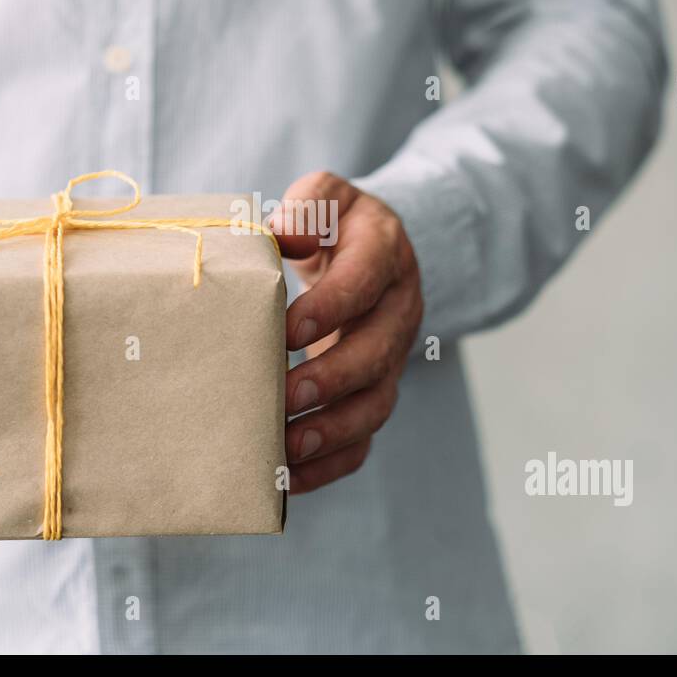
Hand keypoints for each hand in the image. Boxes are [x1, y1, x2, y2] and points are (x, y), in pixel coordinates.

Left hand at [270, 172, 422, 493]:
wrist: (373, 252)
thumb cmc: (335, 225)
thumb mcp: (326, 197)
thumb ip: (306, 207)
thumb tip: (279, 239)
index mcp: (384, 255)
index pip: (364, 282)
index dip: (330, 309)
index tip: (286, 330)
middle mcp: (397, 312)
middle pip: (377, 354)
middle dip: (331, 380)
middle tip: (284, 396)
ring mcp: (391, 360)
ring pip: (375, 405)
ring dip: (332, 431)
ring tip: (287, 450)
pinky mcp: (374, 393)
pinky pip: (363, 439)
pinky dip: (331, 465)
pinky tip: (289, 479)